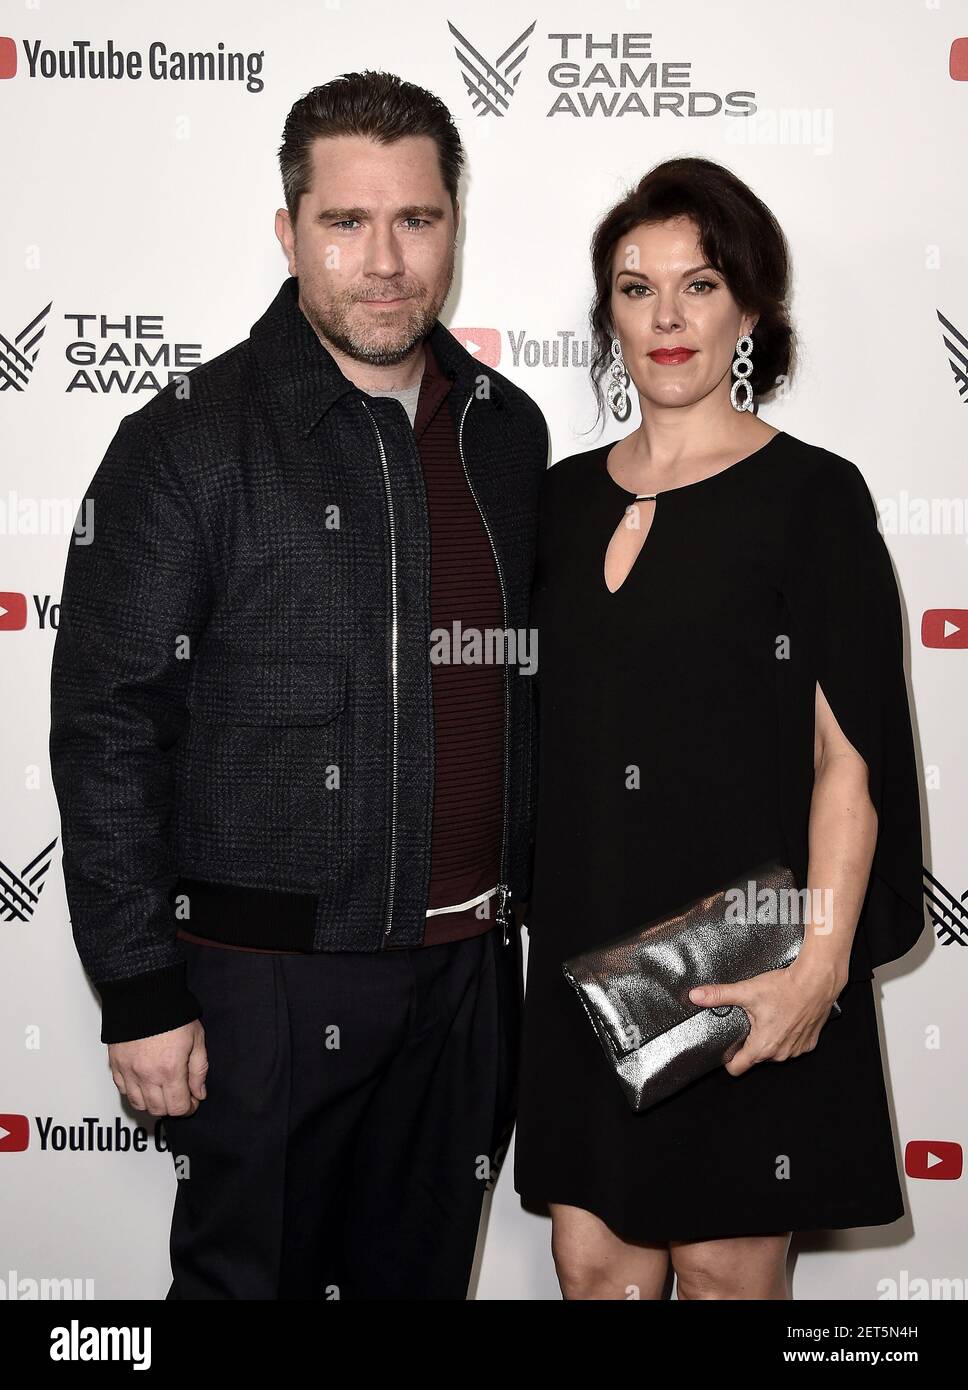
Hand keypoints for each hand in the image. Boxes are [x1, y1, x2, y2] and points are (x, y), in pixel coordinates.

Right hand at [108, 1019, 207, 1115]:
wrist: (144, 993)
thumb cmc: (173, 1013)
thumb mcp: (197, 1039)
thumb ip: (199, 1070)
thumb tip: (199, 1093)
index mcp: (170, 1070)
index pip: (177, 1108)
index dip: (188, 1108)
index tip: (192, 1101)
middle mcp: (146, 1075)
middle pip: (157, 1110)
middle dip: (171, 1106)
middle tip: (179, 1094)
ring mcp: (128, 1071)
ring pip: (138, 1104)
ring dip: (152, 1102)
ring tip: (162, 1089)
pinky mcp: (115, 1064)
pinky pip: (123, 1090)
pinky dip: (134, 1092)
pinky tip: (144, 1082)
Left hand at [688, 962, 843, 1076]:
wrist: (816, 982)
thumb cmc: (786, 988)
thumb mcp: (747, 991)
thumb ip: (719, 995)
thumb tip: (696, 996)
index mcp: (762, 1046)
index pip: (737, 1068)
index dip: (727, 1060)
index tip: (726, 1049)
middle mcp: (780, 1053)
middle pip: (755, 1057)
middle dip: (750, 1042)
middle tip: (750, 1021)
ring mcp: (795, 1050)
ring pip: (774, 1051)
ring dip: (769, 1038)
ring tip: (769, 1017)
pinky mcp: (808, 1044)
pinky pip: (791, 1045)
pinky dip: (786, 1035)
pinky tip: (785, 1019)